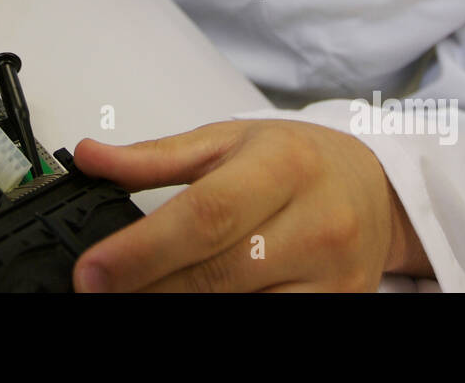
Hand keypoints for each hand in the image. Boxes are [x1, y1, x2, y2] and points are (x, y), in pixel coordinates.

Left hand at [71, 120, 427, 291]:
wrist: (374, 188)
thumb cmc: (298, 160)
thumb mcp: (228, 140)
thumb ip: (155, 156)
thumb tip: (90, 158)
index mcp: (283, 166)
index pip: (205, 215)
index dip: (142, 251)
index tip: (91, 272)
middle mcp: (315, 224)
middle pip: (216, 274)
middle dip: (146, 289)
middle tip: (98, 290)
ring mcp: (330, 276)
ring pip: (240, 310)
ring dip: (177, 308)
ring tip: (139, 296)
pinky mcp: (338, 307)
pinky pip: (267, 325)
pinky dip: (220, 318)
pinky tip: (187, 304)